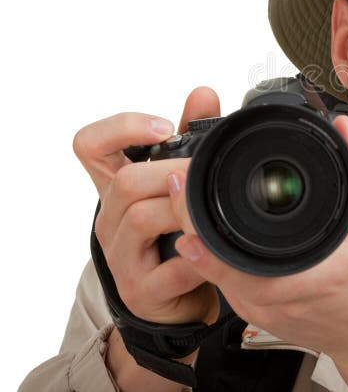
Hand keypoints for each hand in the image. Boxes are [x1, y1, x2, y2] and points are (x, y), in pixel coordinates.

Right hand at [73, 87, 221, 325]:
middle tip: (206, 174)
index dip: (121, 128)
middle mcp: (111, 218)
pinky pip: (167, 268)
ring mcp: (121, 255)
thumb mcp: (178, 182)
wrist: (175, 299)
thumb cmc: (173, 232)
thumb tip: (204, 94)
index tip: (163, 127)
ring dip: (184, 210)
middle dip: (172, 173)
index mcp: (117, 185)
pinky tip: (212, 251)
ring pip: (142, 218)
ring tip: (210, 210)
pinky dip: (196, 257)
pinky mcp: (140, 289)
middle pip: (125, 182)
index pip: (89, 145)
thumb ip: (190, 139)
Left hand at [167, 114, 347, 357]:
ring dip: (198, 237)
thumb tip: (344, 128)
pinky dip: (212, 254)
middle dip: (191, 222)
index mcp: (306, 277)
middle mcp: (275, 301)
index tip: (186, 202)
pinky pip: (223, 282)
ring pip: (212, 274)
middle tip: (179, 183)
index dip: (205, 238)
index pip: (239, 263)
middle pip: (215, 264)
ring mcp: (260, 311)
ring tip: (187, 198)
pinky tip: (209, 228)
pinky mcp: (253, 313)